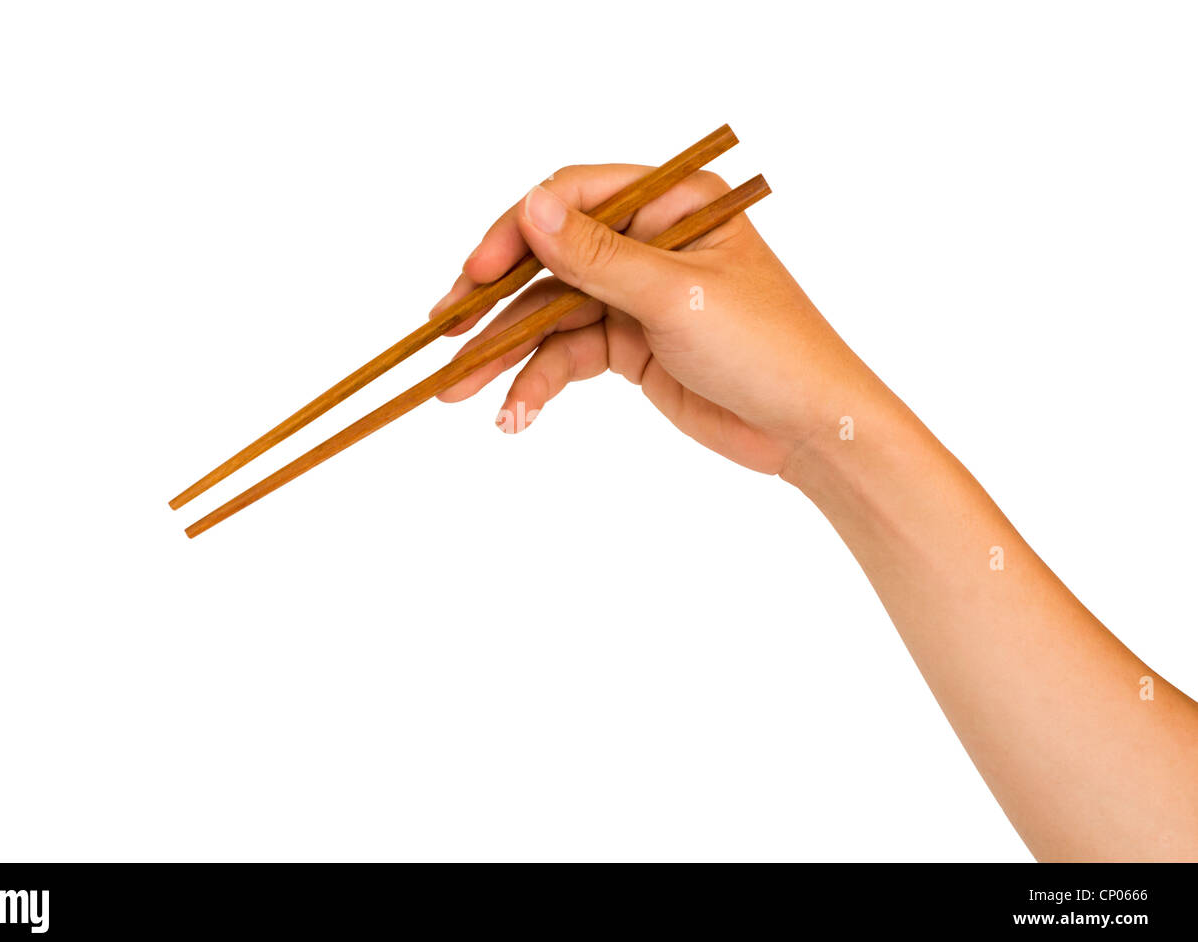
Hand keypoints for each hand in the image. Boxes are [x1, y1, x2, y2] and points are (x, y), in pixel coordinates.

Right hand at [430, 164, 880, 474]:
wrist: (808, 430)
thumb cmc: (768, 348)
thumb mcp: (677, 297)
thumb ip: (597, 257)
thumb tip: (530, 206)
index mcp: (672, 205)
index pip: (573, 198)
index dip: (517, 232)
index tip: (476, 273)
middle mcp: (648, 243)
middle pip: (551, 259)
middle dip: (496, 299)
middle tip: (445, 330)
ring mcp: (635, 296)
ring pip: (551, 315)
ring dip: (506, 353)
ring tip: (458, 389)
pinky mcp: (629, 346)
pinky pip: (567, 356)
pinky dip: (538, 383)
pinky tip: (513, 413)